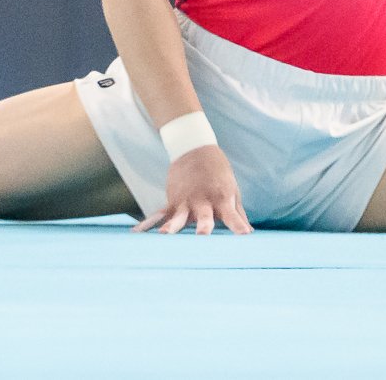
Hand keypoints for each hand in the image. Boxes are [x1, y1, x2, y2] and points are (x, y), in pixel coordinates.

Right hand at [134, 144, 253, 234]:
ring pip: (177, 216)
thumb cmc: (218, 173)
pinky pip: (158, 214)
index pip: (232, 215)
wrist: (194, 148)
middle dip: (203, 227)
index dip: (238, 225)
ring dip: (171, 226)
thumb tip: (249, 233)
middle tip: (201, 236)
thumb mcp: (232, 189)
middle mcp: (203, 201)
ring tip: (164, 236)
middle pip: (204, 216)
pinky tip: (136, 233)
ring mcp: (185, 201)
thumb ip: (238, 213)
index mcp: (221, 198)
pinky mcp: (171, 201)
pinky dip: (148, 223)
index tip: (244, 236)